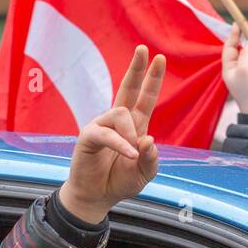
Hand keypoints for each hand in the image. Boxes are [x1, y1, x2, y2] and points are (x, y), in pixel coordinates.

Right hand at [58, 45, 163, 223]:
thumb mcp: (144, 174)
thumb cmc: (119, 183)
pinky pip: (106, 133)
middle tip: (144, 49)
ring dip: (130, 133)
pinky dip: (120, 144)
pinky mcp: (88, 137)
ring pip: (121, 113)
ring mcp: (102, 127)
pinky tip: (129, 154)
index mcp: (134, 127)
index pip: (145, 98)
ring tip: (131, 154)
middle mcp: (118, 122)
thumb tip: (148, 140)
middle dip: (137, 69)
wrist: (96, 198)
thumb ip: (151, 159)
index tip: (159, 58)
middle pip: (128, 89)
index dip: (152, 79)